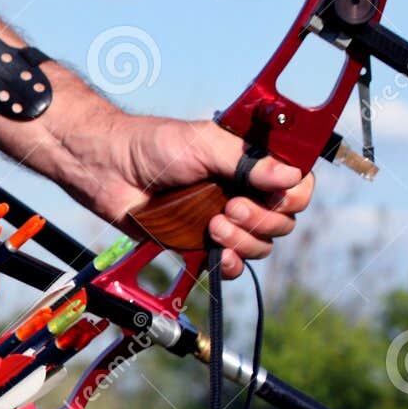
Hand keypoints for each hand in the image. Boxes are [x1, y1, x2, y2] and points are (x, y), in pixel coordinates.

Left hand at [64, 112, 314, 277]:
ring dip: (243, 240)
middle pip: (282, 221)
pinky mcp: (200, 243)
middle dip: (262, 219)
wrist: (110, 170)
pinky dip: (230, 264)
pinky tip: (218, 254)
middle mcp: (244, 192)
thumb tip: (290, 175)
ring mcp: (224, 219)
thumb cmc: (155, 146)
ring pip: (260, 245)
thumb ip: (247, 161)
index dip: (293, 195)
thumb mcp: (204, 143)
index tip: (274, 194)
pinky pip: (231, 265)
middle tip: (229, 207)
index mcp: (253, 165)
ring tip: (212, 224)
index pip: (297, 186)